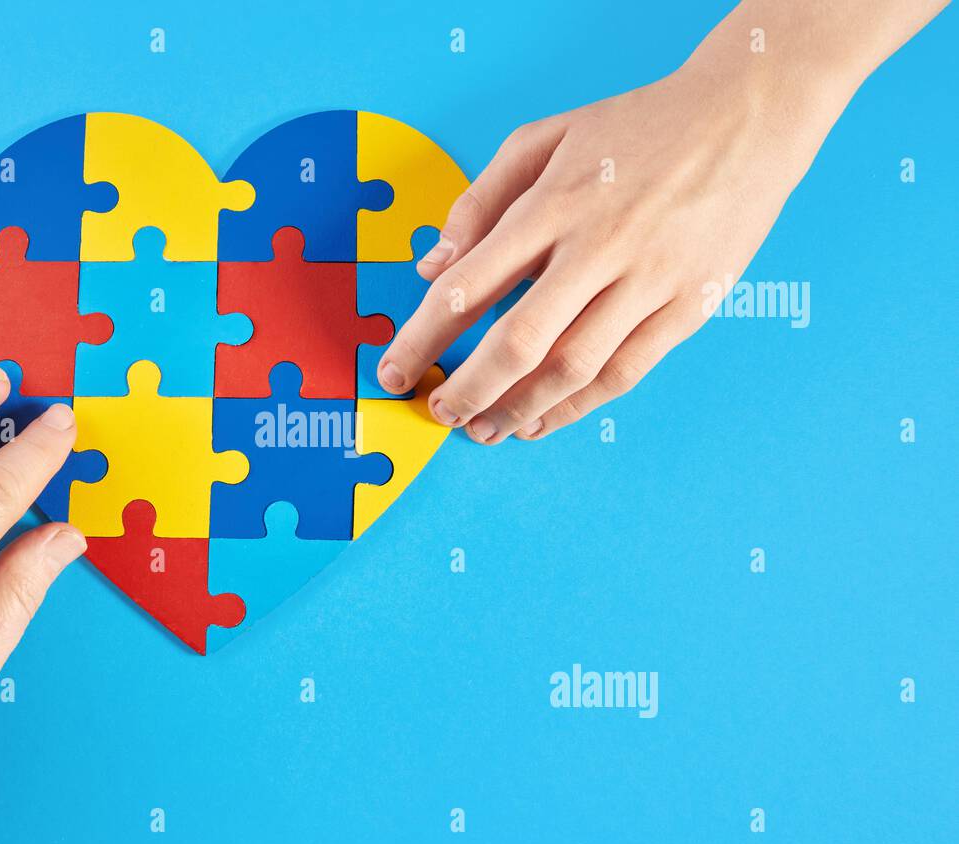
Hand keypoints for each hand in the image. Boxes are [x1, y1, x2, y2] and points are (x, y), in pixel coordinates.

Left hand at [377, 0, 947, 443]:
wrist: (748, 115)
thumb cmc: (635, 128)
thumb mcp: (544, 138)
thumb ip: (480, 203)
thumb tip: (430, 266)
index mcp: (553, 204)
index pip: (469, 285)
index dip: (422, 338)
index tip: (393, 372)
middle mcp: (598, 246)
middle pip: (518, 340)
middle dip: (468, 389)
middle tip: (439, 412)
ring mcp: (650, 280)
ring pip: (572, 367)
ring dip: (519, 409)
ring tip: (484, 431)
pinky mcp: (691, 305)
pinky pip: (625, 372)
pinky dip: (578, 406)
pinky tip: (543, 421)